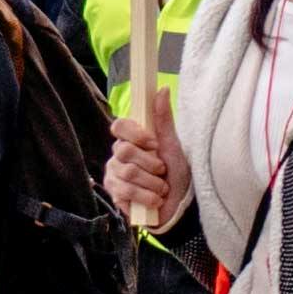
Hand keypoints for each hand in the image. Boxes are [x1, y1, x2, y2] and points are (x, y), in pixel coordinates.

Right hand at [106, 117, 189, 232]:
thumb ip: (163, 118)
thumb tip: (161, 89)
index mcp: (130, 139)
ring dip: (152, 183)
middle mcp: (118, 155)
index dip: (136, 135)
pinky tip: (154, 200)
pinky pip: (126, 192)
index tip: (154, 144)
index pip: (119, 126)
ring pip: (128, 173)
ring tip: (161, 188)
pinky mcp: (114, 194)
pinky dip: (147, 197)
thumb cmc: (175, 173)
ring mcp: (114, 174)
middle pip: (125, 151)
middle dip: (151, 164)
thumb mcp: (172, 144)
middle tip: (162, 171)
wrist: (178, 205)